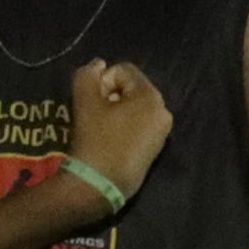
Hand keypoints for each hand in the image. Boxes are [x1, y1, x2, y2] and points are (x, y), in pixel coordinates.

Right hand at [68, 58, 172, 198]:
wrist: (103, 184)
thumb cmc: (96, 139)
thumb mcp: (84, 103)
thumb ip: (87, 76)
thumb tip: (97, 64)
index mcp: (151, 97)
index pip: (123, 70)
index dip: (102, 81)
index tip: (91, 101)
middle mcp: (163, 111)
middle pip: (132, 89)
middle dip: (110, 96)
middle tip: (93, 114)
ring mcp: (162, 132)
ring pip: (135, 108)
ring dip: (115, 112)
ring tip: (99, 128)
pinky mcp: (155, 148)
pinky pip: (139, 125)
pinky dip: (123, 127)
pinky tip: (110, 141)